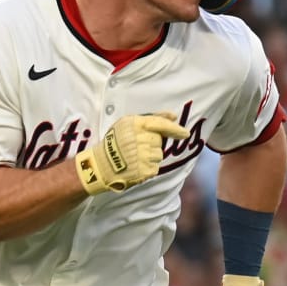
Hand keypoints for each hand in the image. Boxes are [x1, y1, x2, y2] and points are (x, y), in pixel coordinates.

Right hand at [74, 112, 189, 194]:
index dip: (174, 129)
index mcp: (134, 124)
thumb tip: (173, 115)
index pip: (160, 124)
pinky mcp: (143, 170)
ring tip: (135, 157)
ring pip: (158, 155)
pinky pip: (154, 167)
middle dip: (153, 144)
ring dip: (151, 156)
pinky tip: (135, 165)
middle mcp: (139, 139)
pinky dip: (148, 167)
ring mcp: (141, 156)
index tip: (185, 133)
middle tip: (137, 147)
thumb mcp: (128, 123)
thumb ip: (152, 117)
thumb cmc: (115, 142)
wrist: (101, 165)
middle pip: (159, 141)